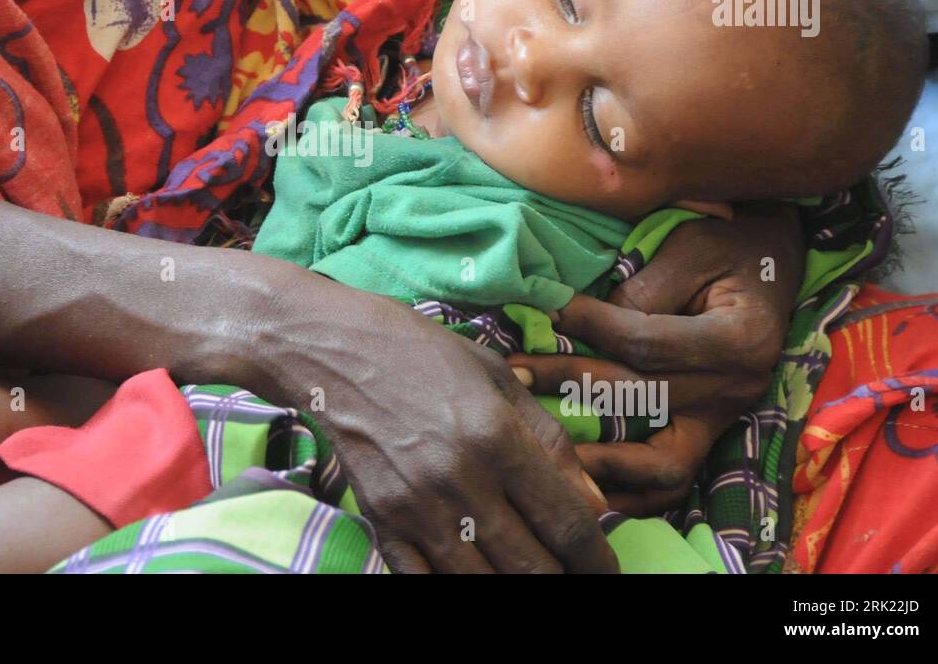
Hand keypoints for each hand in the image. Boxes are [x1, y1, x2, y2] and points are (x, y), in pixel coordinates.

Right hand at [263, 268, 615, 573]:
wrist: (333, 350)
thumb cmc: (421, 352)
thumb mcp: (497, 376)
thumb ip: (549, 440)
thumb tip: (594, 503)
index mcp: (496, 438)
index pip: (567, 524)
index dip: (597, 559)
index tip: (604, 568)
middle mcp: (459, 480)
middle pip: (532, 566)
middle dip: (562, 578)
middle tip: (571, 573)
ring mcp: (416, 508)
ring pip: (482, 584)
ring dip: (514, 586)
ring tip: (527, 574)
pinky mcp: (381, 522)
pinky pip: (423, 582)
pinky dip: (452, 588)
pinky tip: (474, 575)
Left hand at [507, 203, 803, 514]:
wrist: (772, 262)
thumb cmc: (728, 245)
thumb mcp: (688, 249)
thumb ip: (643, 289)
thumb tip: (582, 325)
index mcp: (740, 339)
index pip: (648, 344)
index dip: (590, 327)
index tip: (544, 311)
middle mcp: (737, 389)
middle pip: (642, 398)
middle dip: (570, 384)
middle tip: (515, 372)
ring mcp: (725, 419)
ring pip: (661, 466)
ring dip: (599, 462)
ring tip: (541, 443)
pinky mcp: (710, 434)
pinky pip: (670, 481)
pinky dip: (627, 491)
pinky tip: (577, 483)